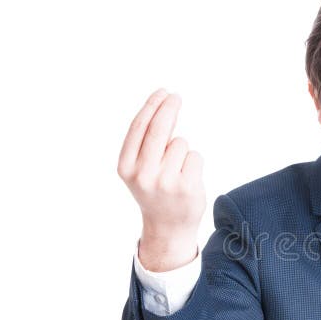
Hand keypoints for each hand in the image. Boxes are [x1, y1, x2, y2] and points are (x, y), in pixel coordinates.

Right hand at [117, 89, 205, 269]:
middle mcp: (142, 174)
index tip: (163, 93)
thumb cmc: (155, 190)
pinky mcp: (186, 186)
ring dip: (182, 150)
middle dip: (168, 108)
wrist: (168, 226)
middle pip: (159, 129)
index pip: (139, 128)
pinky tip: (187, 178)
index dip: (151, 107)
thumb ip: (145, 144)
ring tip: (176, 170)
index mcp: (126, 167)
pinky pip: (195, 156)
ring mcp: (165, 181)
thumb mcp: (139, 169)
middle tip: (176, 97)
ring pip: (180, 143)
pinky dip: (194, 162)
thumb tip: (163, 108)